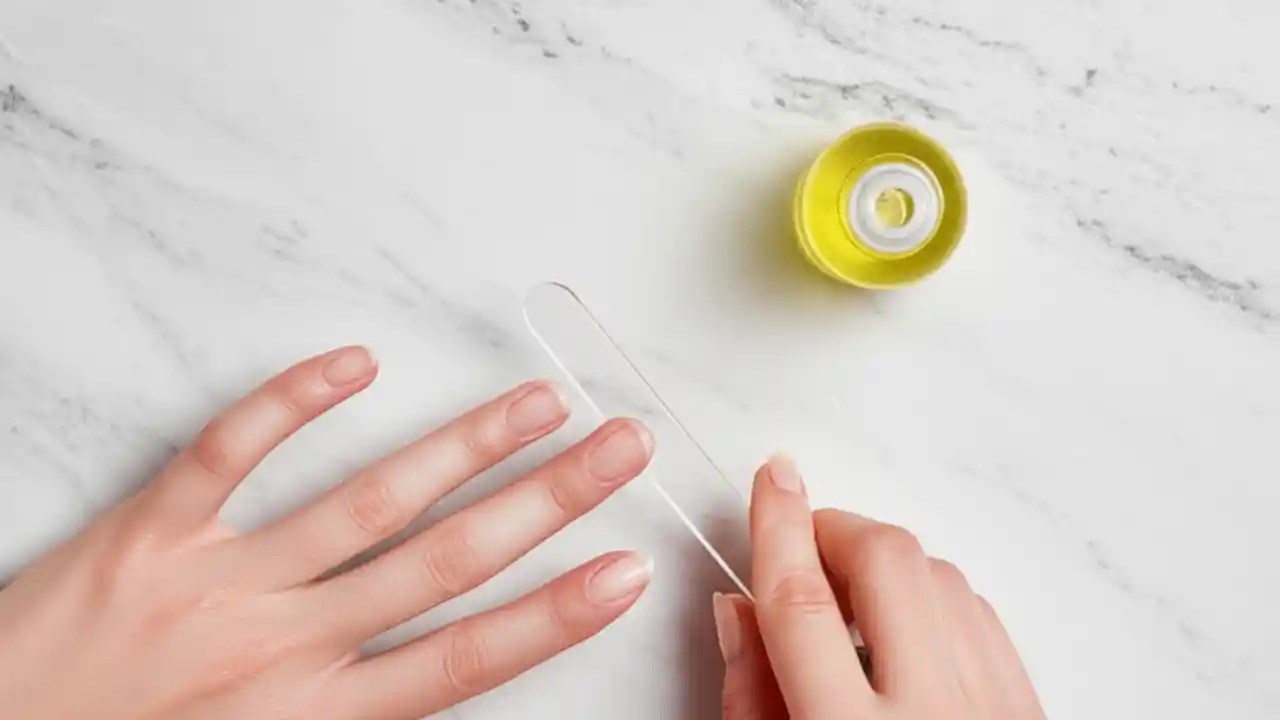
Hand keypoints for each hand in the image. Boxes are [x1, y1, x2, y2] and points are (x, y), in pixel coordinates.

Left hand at [0, 347, 655, 719]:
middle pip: (443, 562)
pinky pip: (229, 453)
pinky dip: (295, 402)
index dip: (554, 613)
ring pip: (366, 503)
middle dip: (547, 502)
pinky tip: (359, 362)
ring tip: (539, 402)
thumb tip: (437, 669)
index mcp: (313, 716)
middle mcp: (281, 646)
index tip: (625, 570)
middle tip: (618, 448)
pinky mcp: (150, 533)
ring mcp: (218, 582)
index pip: (465, 658)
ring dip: (464, 447)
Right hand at [715, 456, 1045, 718]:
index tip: (773, 478)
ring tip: (850, 609)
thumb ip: (751, 697)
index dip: (779, 527)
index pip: (802, 603)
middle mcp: (933, 713)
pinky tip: (901, 635)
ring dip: (886, 570)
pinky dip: (934, 602)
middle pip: (886, 562)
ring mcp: (994, 707)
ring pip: (942, 576)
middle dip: (836, 531)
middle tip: (804, 547)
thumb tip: (739, 608)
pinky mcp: (1029, 706)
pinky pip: (982, 614)